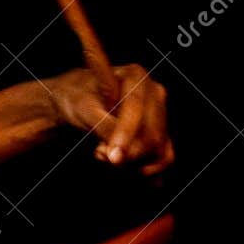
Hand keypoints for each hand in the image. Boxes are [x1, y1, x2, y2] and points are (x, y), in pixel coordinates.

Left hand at [45, 63, 173, 175]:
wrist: (81, 102)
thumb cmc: (79, 99)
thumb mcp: (84, 109)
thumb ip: (102, 126)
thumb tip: (117, 151)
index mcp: (135, 76)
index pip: (136, 108)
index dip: (126, 134)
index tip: (113, 156)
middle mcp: (154, 93)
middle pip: (152, 134)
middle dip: (128, 153)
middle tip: (100, 155)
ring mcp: (161, 113)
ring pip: (158, 149)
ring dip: (132, 162)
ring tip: (104, 153)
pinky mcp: (162, 133)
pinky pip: (163, 158)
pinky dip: (142, 167)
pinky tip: (121, 162)